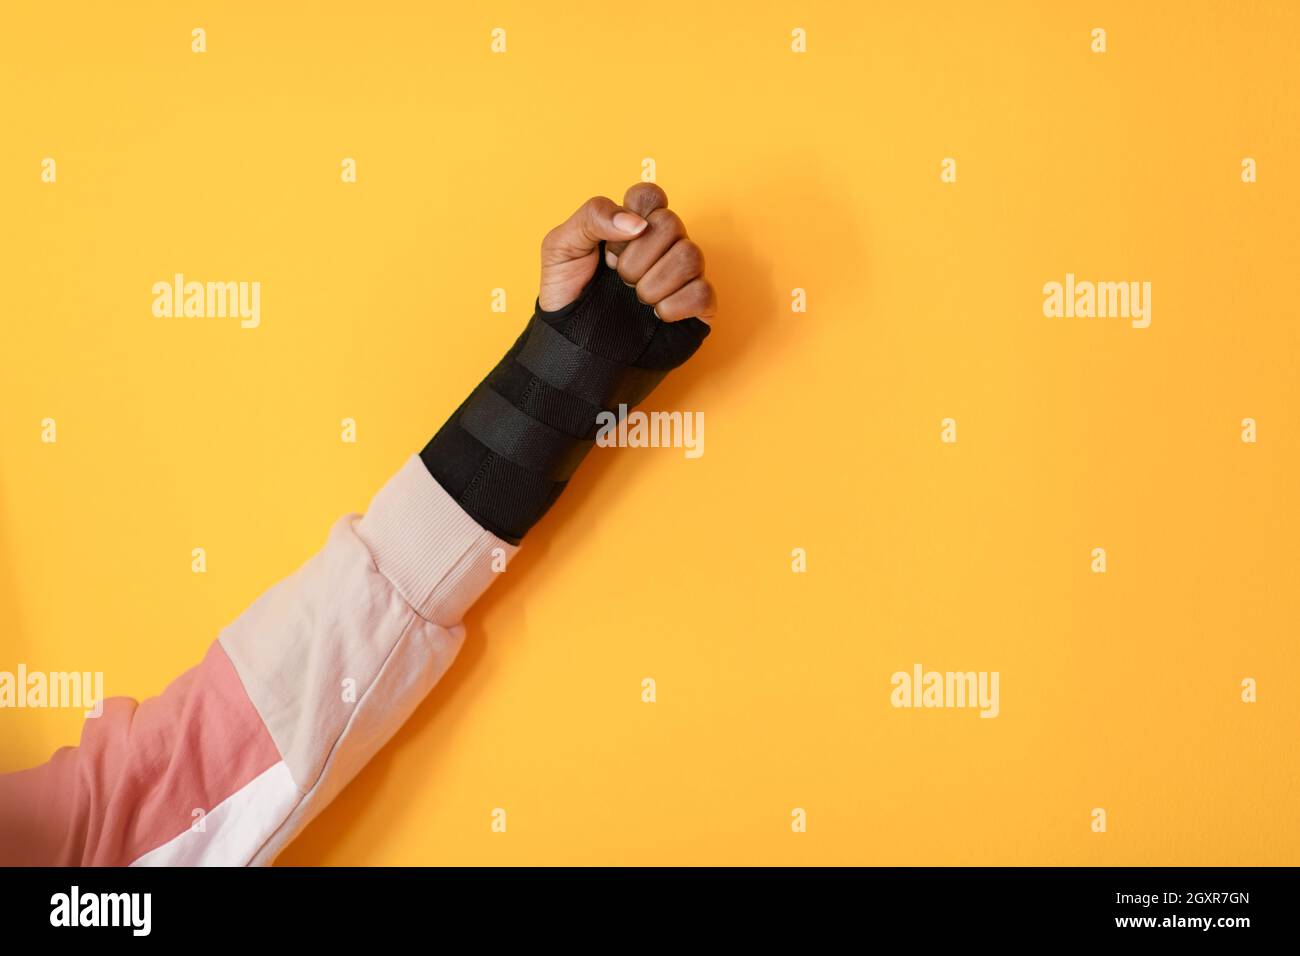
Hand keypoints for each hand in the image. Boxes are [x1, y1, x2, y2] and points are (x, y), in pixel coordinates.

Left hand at [538, 183, 717, 322]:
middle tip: (620, 278)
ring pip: (690, 256)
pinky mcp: (695, 307)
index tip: (612, 244)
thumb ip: (593, 217)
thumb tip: (637, 223)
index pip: (651, 195)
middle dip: (637, 257)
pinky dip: (675, 305)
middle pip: (672, 223)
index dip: (634, 213)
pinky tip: (657, 314)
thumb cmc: (568, 295)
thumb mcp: (561, 247)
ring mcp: (681, 275)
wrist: (573, 347)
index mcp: (631, 226)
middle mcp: (661, 246)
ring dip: (655, 282)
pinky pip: (703, 292)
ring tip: (636, 299)